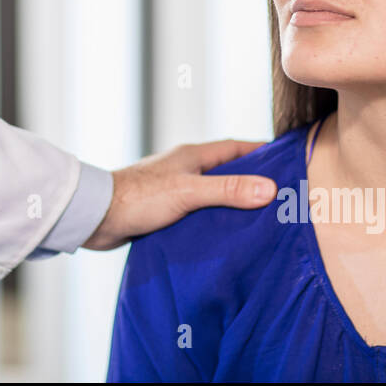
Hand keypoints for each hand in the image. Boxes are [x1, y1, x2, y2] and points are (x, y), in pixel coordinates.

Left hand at [81, 139, 275, 250]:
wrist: (97, 217)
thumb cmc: (139, 197)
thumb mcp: (189, 192)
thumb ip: (228, 190)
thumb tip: (270, 189)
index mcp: (193, 155)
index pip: (237, 148)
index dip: (263, 154)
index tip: (289, 163)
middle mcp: (186, 169)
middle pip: (228, 172)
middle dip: (253, 182)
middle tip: (282, 199)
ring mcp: (176, 190)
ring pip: (214, 195)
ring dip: (233, 205)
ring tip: (263, 222)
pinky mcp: (166, 212)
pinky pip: (199, 213)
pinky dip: (215, 221)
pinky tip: (227, 237)